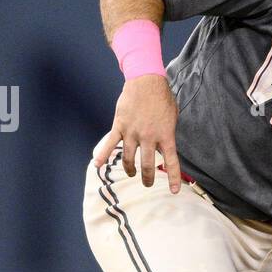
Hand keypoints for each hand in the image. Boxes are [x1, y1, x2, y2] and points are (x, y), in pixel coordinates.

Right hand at [92, 75, 181, 192]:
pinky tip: (96, 165)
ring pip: (129, 158)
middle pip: (148, 165)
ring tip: (132, 174)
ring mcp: (133, 132)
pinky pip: (110, 144)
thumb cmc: (162, 97)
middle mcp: (149, 137)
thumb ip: (168, 133)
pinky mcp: (120, 126)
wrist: (146, 80)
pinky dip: (102, 155)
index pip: (172, 162)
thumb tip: (166, 147)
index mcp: (166, 135)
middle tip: (148, 183)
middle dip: (148, 178)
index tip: (175, 191)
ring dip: (130, 169)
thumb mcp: (172, 117)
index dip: (174, 178)